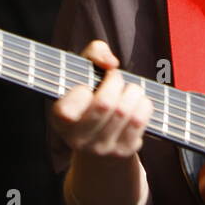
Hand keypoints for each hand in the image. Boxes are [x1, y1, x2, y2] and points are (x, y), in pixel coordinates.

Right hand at [49, 40, 153, 159]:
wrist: (100, 147)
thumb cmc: (91, 98)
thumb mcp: (84, 74)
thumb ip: (94, 52)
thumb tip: (111, 63)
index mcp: (61, 121)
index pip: (66, 111)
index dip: (80, 93)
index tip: (86, 86)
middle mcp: (78, 139)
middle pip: (104, 104)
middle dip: (115, 82)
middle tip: (115, 77)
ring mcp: (102, 148)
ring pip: (125, 111)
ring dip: (132, 91)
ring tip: (128, 89)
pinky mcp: (124, 152)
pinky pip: (140, 120)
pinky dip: (143, 104)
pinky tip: (137, 102)